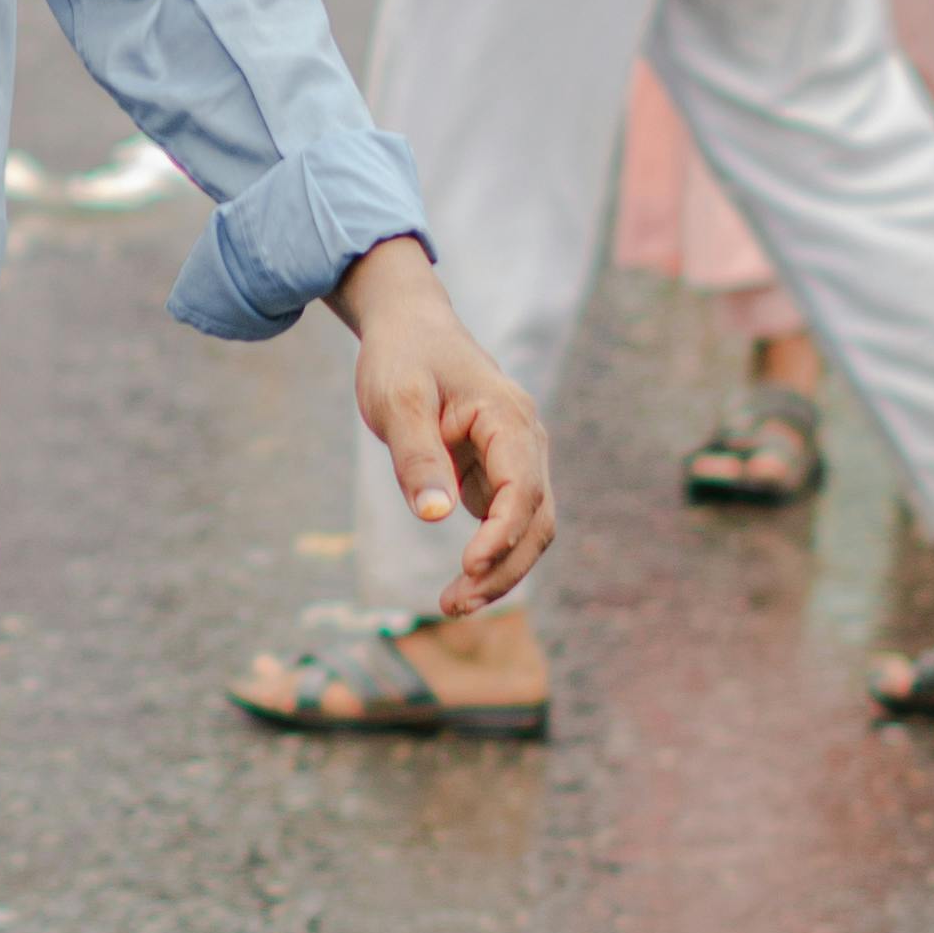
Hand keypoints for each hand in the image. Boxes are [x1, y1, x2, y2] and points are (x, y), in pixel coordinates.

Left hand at [332, 240, 551, 611]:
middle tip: (453, 604)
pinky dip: (492, 556)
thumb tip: (434, 516)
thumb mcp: (397, 400)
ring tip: (454, 604)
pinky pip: (508, 523)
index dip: (502, 533)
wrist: (409, 327)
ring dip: (501, 571)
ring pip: (529, 528)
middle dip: (503, 568)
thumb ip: (416, 456)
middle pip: (536, 519)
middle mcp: (525, 441)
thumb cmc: (402, 357)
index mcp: (508, 417)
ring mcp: (516, 459)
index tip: (468, 566)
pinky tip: (462, 584)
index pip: (522, 488)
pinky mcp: (499, 473)